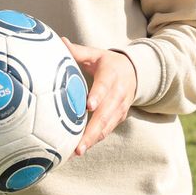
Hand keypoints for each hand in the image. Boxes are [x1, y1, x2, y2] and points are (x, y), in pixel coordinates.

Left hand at [61, 37, 136, 156]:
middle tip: (78, 146)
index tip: (89, 106)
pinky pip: (107, 130)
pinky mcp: (119, 117)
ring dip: (92, 140)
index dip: (98, 96)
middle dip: (92, 131)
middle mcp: (118, 95)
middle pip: (105, 115)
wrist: (136, 72)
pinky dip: (95, 140)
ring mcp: (120, 108)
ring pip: (106, 127)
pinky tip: (80, 150)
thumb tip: (60, 41)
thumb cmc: (109, 63)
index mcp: (111, 76)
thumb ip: (78, 51)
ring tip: (76, 153)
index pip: (104, 87)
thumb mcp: (96, 54)